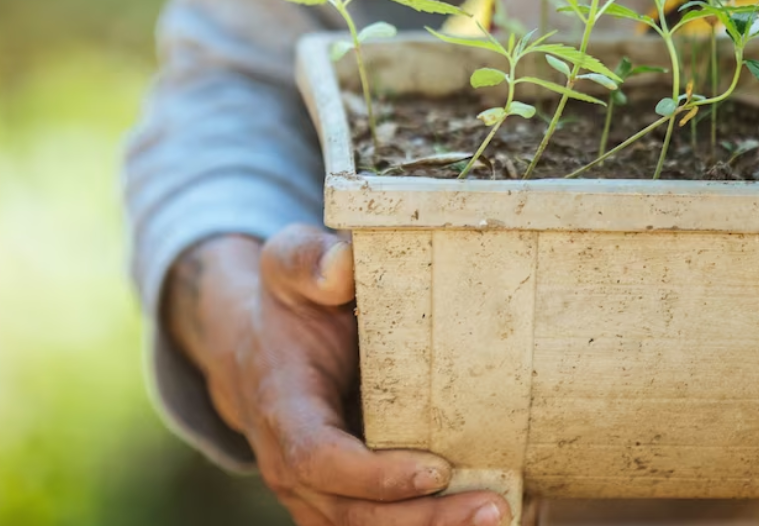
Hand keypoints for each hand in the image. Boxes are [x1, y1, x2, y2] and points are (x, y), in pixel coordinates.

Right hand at [165, 226, 509, 525]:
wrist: (259, 349)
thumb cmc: (290, 304)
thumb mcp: (289, 264)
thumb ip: (309, 259)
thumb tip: (343, 267)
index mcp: (282, 407)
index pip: (319, 457)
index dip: (374, 474)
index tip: (436, 467)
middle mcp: (289, 464)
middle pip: (351, 514)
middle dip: (422, 519)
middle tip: (494, 506)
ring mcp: (311, 493)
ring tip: (500, 515)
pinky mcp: (338, 504)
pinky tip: (481, 520)